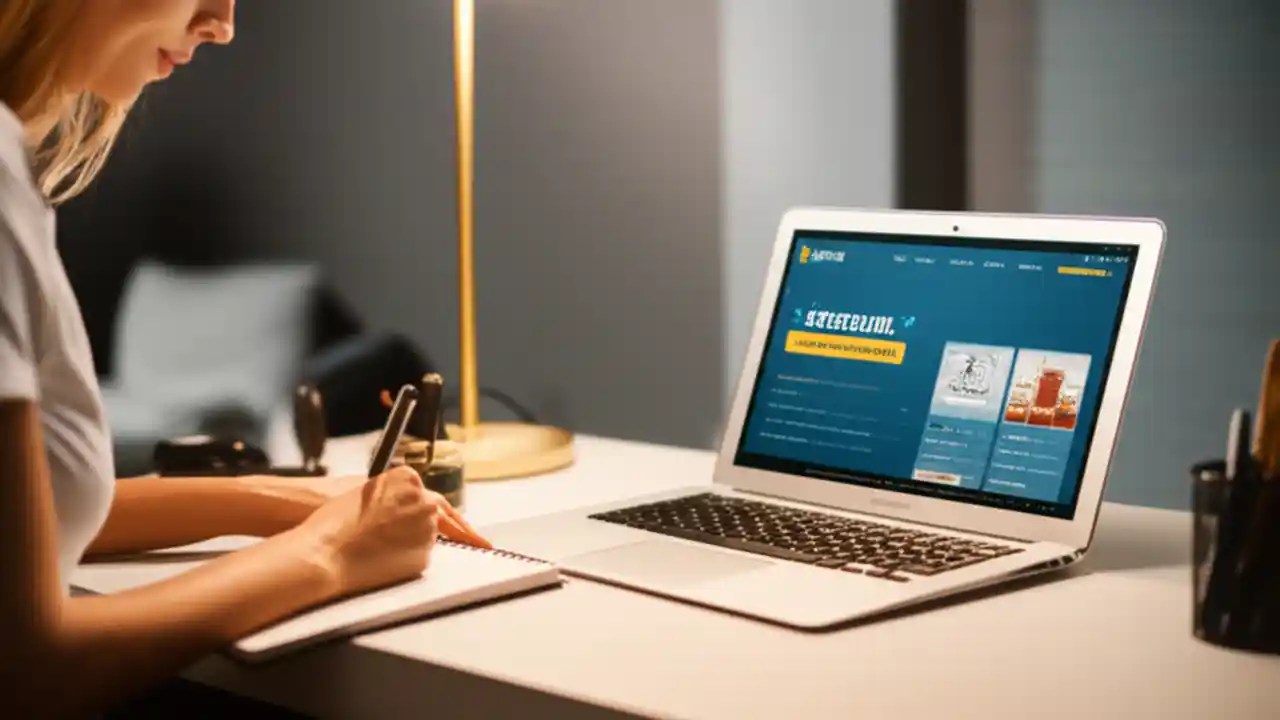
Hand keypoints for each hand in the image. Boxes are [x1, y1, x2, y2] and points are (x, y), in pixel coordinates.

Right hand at [301, 466, 438, 595]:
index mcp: (409, 479)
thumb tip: (398, 501)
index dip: (421, 503)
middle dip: (420, 520)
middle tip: (411, 532)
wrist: (326, 555)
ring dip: (413, 538)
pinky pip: (419, 555)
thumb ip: (390, 492)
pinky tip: (382, 559)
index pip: (424, 490)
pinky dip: (407, 557)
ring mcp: (427, 531)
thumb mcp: (363, 491)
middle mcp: (425, 502)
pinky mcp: (424, 558)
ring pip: (427, 534)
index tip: (432, 512)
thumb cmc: (335, 522)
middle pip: (432, 511)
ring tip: (380, 546)